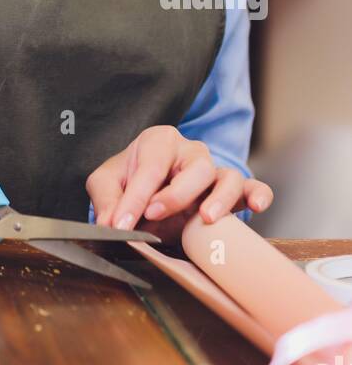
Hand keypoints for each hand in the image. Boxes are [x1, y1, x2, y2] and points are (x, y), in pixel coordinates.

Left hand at [86, 125, 272, 244]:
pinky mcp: (231, 192)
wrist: (148, 191)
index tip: (122, 223)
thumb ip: (107, 200)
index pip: (150, 167)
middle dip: (175, 194)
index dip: (135, 197)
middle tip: (153, 214)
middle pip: (195, 167)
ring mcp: (213, 171)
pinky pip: (251, 188)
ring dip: (220, 199)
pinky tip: (256, 206)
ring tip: (206, 218)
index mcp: (158, 141)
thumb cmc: (129, 180)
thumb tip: (111, 222)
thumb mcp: (106, 182)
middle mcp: (190, 152)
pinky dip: (258, 195)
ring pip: (228, 177)